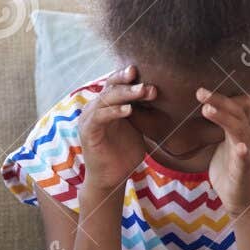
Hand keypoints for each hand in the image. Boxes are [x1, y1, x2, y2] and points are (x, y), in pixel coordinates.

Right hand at [78, 65, 148, 193]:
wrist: (111, 179)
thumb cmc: (124, 153)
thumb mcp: (137, 127)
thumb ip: (142, 111)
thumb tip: (161, 93)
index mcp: (107, 105)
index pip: (116, 83)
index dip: (128, 76)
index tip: (148, 71)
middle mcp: (95, 108)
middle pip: (110, 86)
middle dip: (127, 81)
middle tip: (143, 77)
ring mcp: (90, 119)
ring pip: (106, 99)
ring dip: (125, 94)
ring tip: (143, 91)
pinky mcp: (88, 132)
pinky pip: (100, 117)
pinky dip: (114, 111)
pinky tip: (129, 110)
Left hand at [197, 87, 249, 219]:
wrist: (242, 200)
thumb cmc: (229, 171)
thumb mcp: (219, 146)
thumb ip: (213, 129)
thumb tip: (196, 113)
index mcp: (237, 133)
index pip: (231, 109)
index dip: (219, 98)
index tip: (200, 90)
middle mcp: (244, 139)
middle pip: (236, 114)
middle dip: (219, 101)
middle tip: (200, 92)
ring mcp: (246, 155)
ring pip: (240, 132)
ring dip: (225, 119)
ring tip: (208, 109)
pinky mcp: (244, 172)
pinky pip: (245, 161)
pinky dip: (244, 153)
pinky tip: (241, 148)